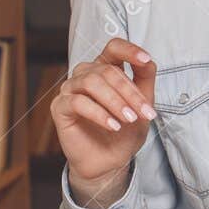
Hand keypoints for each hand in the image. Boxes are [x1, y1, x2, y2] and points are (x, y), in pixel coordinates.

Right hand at [54, 39, 156, 203]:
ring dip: (115, 101)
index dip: (129, 50)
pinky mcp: (60, 108)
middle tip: (143, 112)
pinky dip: (99, 113)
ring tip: (129, 119)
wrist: (110, 160)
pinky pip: (78, 102)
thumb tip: (148, 60)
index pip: (113, 48)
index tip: (145, 59)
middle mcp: (86, 75)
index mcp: (106, 68)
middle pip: (108, 70)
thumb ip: (145, 80)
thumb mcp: (142, 104)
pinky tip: (113, 125)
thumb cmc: (125, 130)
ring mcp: (70, 90)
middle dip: (129, 92)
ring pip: (92, 82)